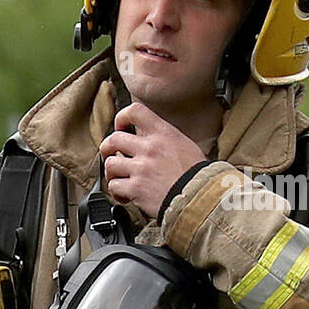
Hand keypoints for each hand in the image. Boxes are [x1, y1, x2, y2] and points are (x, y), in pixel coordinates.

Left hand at [99, 102, 207, 218]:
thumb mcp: (184, 145)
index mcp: (163, 133)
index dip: (121, 118)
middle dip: (107, 148)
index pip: (135, 111)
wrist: (201, 197)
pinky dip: (117, 192)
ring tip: (120, 179)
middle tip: (110, 155)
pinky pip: (114, 186)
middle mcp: (150, 148)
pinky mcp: (136, 188)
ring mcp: (141, 168)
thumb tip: (147, 138)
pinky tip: (126, 196)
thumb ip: (163, 139)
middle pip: (114, 139)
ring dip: (112, 173)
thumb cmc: (196, 174)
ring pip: (110, 164)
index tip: (120, 127)